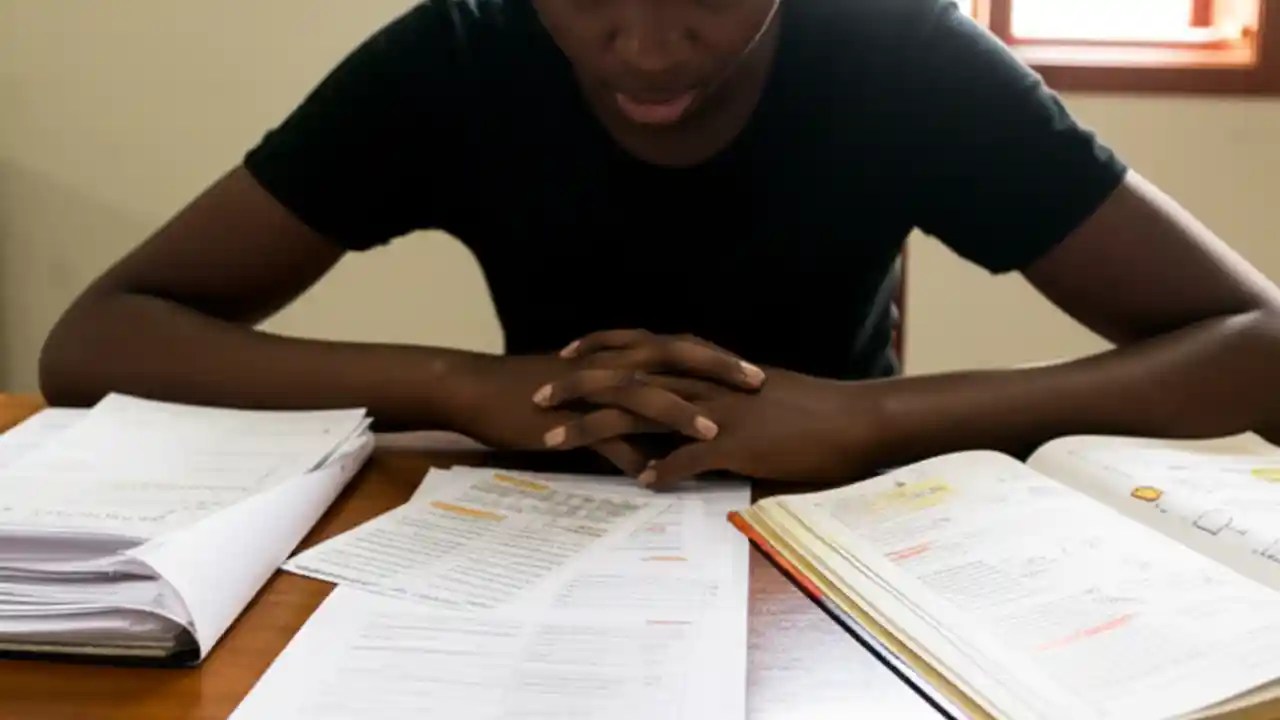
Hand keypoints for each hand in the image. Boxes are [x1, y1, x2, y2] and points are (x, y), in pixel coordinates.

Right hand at [453, 335, 764, 474]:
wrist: (479, 389)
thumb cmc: (536, 388)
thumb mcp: (590, 386)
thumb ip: (628, 399)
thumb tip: (661, 420)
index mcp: (620, 355)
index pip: (681, 347)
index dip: (719, 356)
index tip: (758, 369)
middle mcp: (612, 365)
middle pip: (675, 358)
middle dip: (718, 368)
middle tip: (759, 383)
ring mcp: (590, 392)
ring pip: (643, 394)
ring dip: (680, 412)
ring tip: (714, 430)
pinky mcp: (568, 420)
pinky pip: (604, 439)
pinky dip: (629, 458)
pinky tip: (653, 477)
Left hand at [542, 362, 879, 488]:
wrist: (854, 419)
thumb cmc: (807, 408)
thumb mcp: (752, 394)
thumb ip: (714, 396)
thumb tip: (687, 408)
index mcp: (708, 368)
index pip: (643, 348)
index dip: (600, 349)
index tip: (564, 357)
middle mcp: (706, 383)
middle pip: (628, 376)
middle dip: (579, 385)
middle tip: (538, 398)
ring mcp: (720, 412)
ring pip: (646, 413)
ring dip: (599, 427)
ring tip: (559, 441)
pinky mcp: (740, 444)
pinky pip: (692, 458)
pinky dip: (664, 469)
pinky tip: (640, 484)